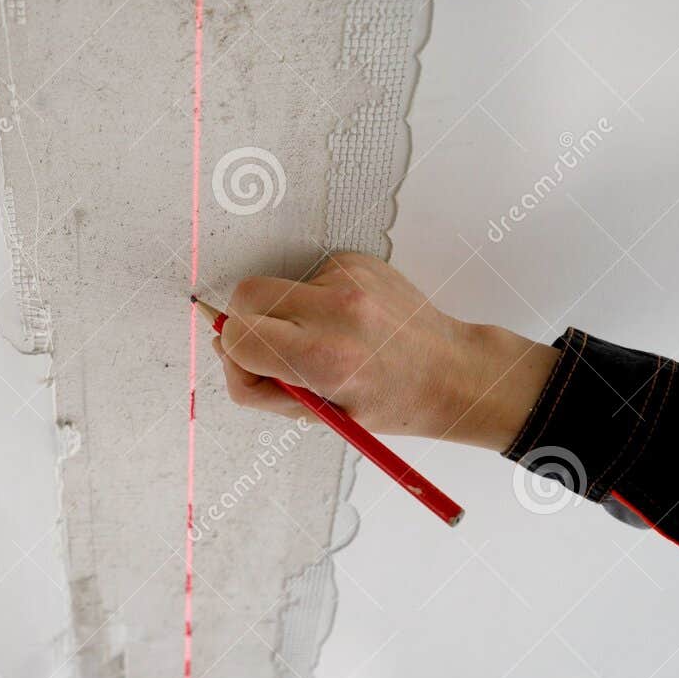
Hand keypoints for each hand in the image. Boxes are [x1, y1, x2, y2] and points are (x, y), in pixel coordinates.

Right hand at [213, 252, 559, 451]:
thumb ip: (264, 387)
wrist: (452, 372)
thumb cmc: (390, 403)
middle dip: (247, 322)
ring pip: (275, 285)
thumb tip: (225, 347)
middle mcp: (337, 310)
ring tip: (322, 338)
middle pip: (247, 295)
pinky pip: (306, 277)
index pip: (241, 337)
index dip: (238, 355)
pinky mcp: (357, 261)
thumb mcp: (321, 417)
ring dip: (283, 313)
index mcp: (325, 358)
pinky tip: (342, 321)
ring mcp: (349, 279)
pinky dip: (311, 300)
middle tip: (272, 349)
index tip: (255, 367)